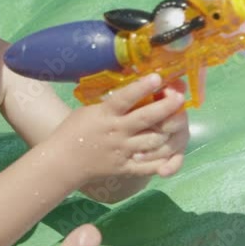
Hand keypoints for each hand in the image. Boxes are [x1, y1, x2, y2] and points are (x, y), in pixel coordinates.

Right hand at [48, 73, 186, 181]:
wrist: (63, 161)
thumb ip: (112, 102)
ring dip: (169, 131)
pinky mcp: (125, 168)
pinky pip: (148, 166)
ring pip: (152, 141)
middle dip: (166, 107)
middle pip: (146, 118)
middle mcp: (116, 132)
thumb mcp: (91, 109)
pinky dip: (163, 160)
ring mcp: (122, 151)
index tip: (158, 77)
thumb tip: (134, 84)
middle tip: (180, 98)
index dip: (142, 87)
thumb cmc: (75, 129)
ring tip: (180, 122)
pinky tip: (173, 151)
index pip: (125, 98)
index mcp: (105, 114)